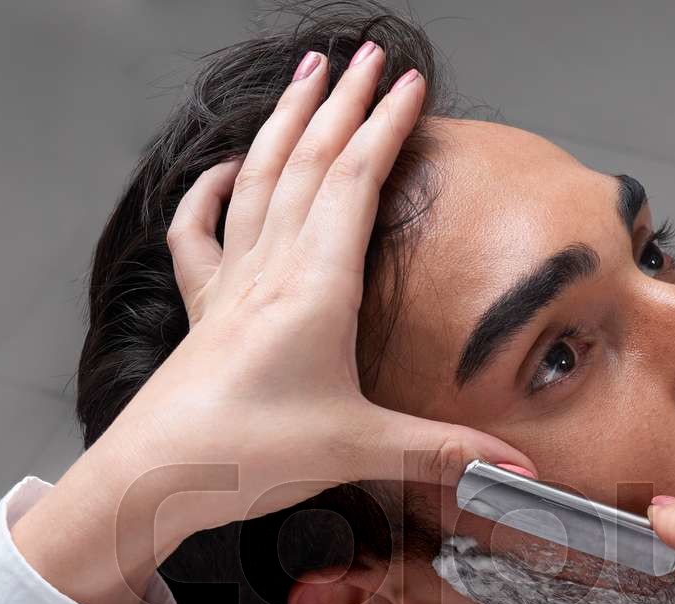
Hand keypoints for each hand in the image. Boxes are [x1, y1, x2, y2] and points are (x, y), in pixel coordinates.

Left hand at [13, 45, 531, 603]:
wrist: (154, 477)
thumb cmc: (247, 455)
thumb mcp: (361, 450)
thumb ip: (443, 451)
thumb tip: (520, 465)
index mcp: (314, 288)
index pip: (354, 182)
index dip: (384, 127)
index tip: (411, 85)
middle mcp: (271, 270)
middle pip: (309, 162)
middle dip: (342, 102)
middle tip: (368, 55)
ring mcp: (232, 284)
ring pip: (260, 179)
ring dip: (286, 122)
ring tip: (306, 73)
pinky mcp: (205, 309)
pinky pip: (202, 231)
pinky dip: (211, 190)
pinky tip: (222, 169)